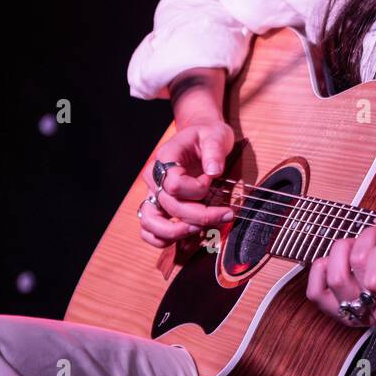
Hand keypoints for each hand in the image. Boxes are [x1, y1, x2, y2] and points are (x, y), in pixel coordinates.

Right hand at [137, 119, 236, 248]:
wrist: (199, 137)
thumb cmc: (207, 136)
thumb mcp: (216, 135)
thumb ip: (214, 151)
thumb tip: (213, 172)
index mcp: (165, 159)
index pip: (174, 185)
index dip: (197, 189)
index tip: (211, 179)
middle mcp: (154, 178)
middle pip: (169, 207)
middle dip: (200, 216)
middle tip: (227, 215)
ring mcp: (153, 194)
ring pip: (150, 224)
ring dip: (177, 232)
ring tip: (202, 229)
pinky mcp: (158, 207)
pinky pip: (149, 231)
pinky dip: (164, 240)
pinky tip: (187, 235)